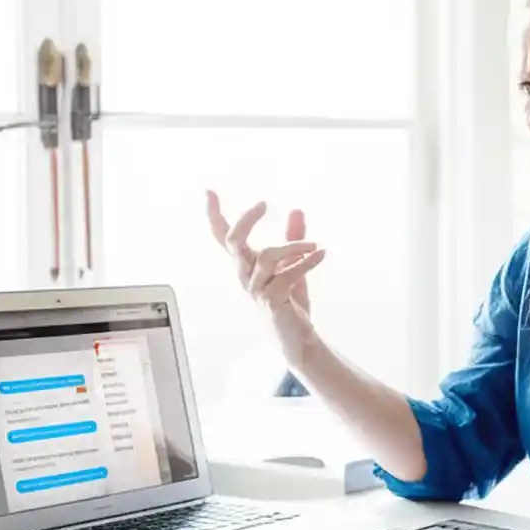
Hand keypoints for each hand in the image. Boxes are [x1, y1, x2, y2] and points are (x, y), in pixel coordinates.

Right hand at [206, 191, 325, 362]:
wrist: (296, 338)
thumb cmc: (289, 301)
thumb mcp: (293, 264)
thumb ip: (294, 238)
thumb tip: (296, 209)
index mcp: (246, 264)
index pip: (223, 238)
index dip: (214, 215)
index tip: (208, 191)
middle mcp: (246, 275)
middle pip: (234, 241)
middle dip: (246, 220)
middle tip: (262, 204)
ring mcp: (257, 289)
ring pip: (268, 255)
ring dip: (294, 245)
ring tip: (314, 245)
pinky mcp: (272, 301)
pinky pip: (286, 276)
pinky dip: (306, 263)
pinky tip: (321, 254)